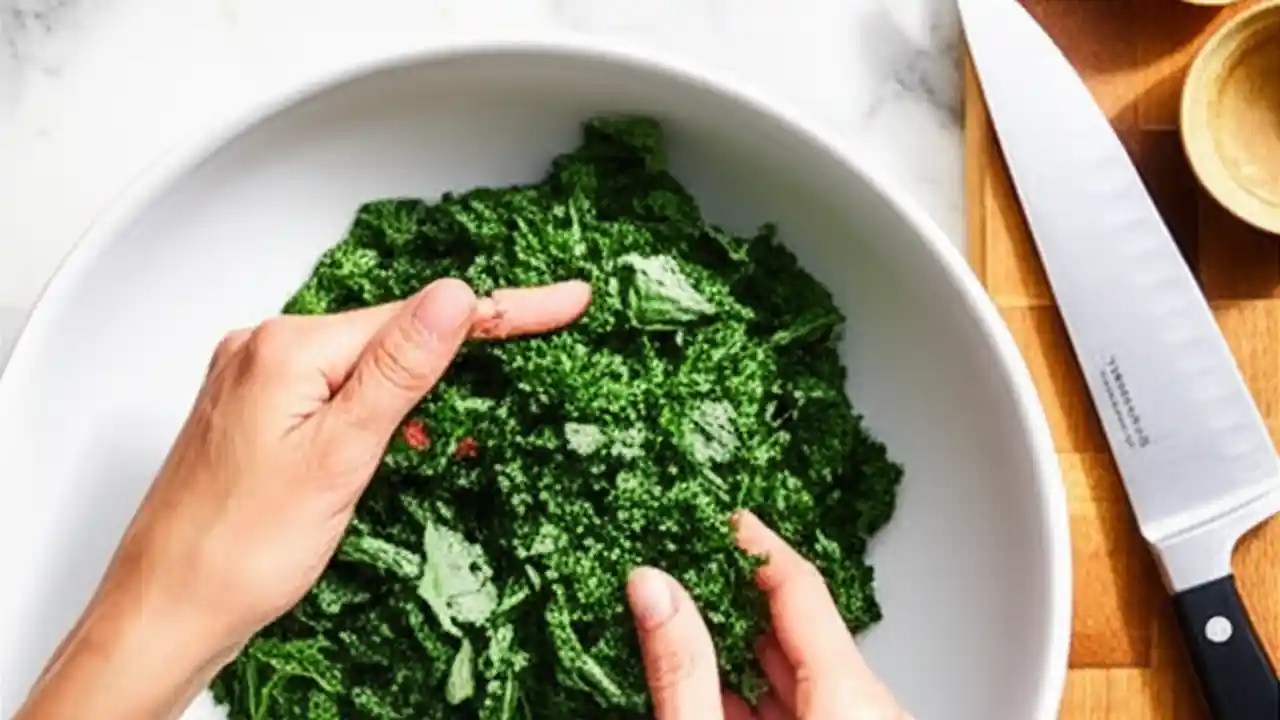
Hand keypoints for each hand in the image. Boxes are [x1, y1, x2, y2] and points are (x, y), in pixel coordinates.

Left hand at [16, 278, 590, 719]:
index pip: (418, 316)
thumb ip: (399, 371)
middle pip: (392, 331)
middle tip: (545, 330)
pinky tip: (409, 429)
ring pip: (365, 363)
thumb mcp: (340, 457)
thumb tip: (453, 297)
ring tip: (482, 402)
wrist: (164, 613)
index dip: (501, 311)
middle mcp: (263, 351)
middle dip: (468, 343)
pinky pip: (336, 389)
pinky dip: (381, 406)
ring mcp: (255, 381)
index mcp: (285, 350)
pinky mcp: (255, 413)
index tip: (562, 302)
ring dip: (424, 382)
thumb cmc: (236, 551)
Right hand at [626, 511, 909, 719]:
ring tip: (684, 618)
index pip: (802, 588)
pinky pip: (803, 708)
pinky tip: (710, 686)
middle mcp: (869, 713)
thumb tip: (653, 589)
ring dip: (740, 652)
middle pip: (798, 632)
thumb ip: (683, 671)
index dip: (755, 545)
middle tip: (683, 565)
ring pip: (797, 675)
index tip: (723, 517)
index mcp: (851, 704)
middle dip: (733, 599)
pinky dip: (756, 694)